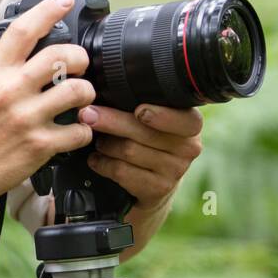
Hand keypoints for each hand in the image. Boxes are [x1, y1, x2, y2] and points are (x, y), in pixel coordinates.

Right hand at [0, 0, 96, 212]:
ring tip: (80, 99)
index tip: (65, 1)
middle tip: (80, 64)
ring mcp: (26, 118)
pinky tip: (75, 132)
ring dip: (86, 93)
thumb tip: (14, 60)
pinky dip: (83, 132)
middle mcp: (10, 91)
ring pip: (78, 90)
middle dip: (80, 57)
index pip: (24, 30)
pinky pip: (80, 131)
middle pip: (62, 55)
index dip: (49, 10)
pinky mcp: (39, 146)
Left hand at [78, 102, 202, 208]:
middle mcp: (189, 147)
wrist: (152, 180)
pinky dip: (103, 163)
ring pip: (129, 150)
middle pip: (144, 132)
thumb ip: (137, 103)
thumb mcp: (151, 119)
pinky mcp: (158, 188)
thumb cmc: (147, 137)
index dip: (161, 115)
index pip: (183, 119)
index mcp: (190, 123)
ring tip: (97, 140)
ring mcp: (175, 170)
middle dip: (111, 121)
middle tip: (87, 114)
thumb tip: (104, 88)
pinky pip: (122, 171)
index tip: (139, 110)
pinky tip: (96, 159)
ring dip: (106, 144)